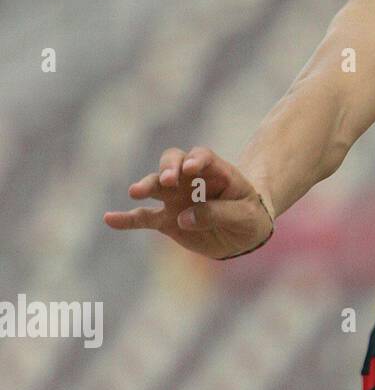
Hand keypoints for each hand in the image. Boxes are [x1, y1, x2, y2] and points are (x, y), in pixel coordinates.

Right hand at [104, 146, 274, 259]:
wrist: (243, 232)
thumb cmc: (250, 216)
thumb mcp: (246, 216)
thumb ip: (219, 213)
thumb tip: (183, 218)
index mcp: (217, 171)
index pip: (202, 156)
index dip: (195, 159)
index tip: (190, 169)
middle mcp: (191, 180)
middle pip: (173, 162)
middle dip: (168, 168)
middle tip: (167, 180)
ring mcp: (176, 198)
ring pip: (155, 185)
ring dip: (146, 185)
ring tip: (136, 192)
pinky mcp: (165, 219)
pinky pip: (142, 217)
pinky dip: (126, 219)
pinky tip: (109, 219)